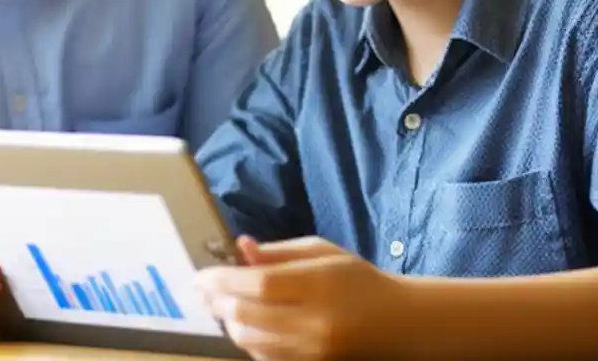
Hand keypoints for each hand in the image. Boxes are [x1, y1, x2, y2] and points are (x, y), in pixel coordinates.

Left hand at [195, 236, 408, 359]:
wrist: (397, 323)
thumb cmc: (356, 279)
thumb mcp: (321, 252)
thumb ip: (278, 252)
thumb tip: (240, 248)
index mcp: (319, 286)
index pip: (260, 285)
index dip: (223, 280)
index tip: (201, 276)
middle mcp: (314, 323)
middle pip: (248, 316)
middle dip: (217, 302)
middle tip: (202, 289)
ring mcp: (312, 351)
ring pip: (250, 341)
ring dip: (228, 322)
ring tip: (220, 305)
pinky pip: (264, 357)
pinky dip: (246, 340)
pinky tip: (242, 324)